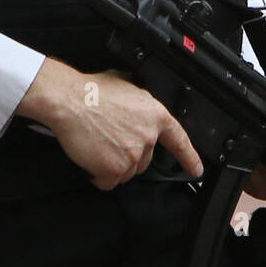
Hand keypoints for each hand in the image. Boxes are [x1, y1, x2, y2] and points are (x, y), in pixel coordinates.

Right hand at [15, 58, 203, 190]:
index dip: (189, 157)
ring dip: (112, 165)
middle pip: (144, 160)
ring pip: (126, 172)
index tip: (196, 169)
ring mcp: (132, 155)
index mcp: (154, 115)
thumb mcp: (125, 85)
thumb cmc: (91, 92)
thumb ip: (138, 100)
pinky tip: (91, 159)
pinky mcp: (115, 169)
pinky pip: (108, 182)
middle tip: (109, 140)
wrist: (70, 101)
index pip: (179, 140)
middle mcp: (147, 136)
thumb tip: (136, 98)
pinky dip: (98, 175)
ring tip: (98, 145)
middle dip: (128, 155)